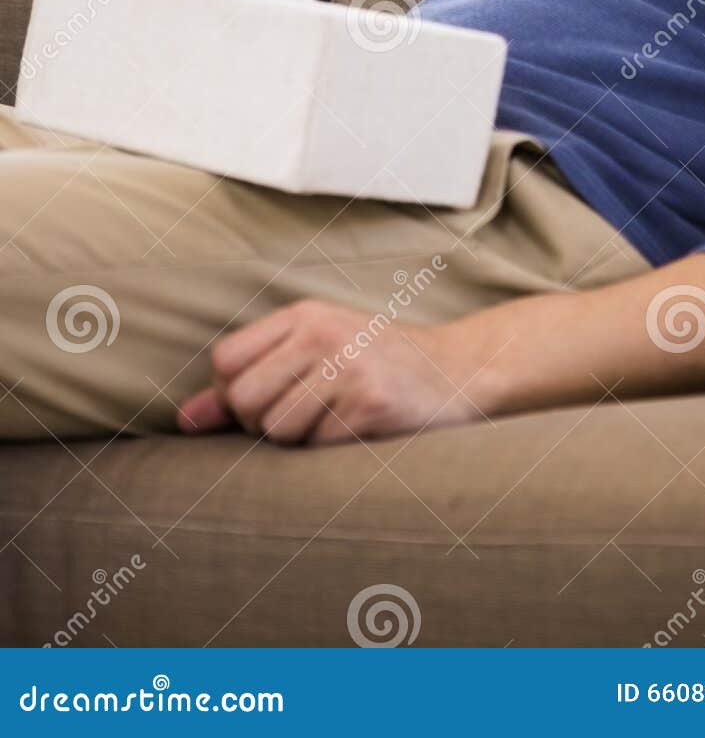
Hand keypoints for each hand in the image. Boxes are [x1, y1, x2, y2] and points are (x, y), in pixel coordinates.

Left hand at [176, 300, 481, 444]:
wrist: (460, 371)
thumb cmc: (376, 365)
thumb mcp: (314, 355)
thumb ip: (248, 382)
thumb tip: (184, 421)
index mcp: (304, 314)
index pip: (226, 361)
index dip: (237, 392)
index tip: (273, 395)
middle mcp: (324, 334)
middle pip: (246, 400)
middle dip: (265, 423)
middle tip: (307, 412)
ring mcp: (349, 368)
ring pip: (278, 430)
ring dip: (301, 440)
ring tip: (336, 417)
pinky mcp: (371, 404)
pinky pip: (318, 448)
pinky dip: (332, 451)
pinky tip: (360, 428)